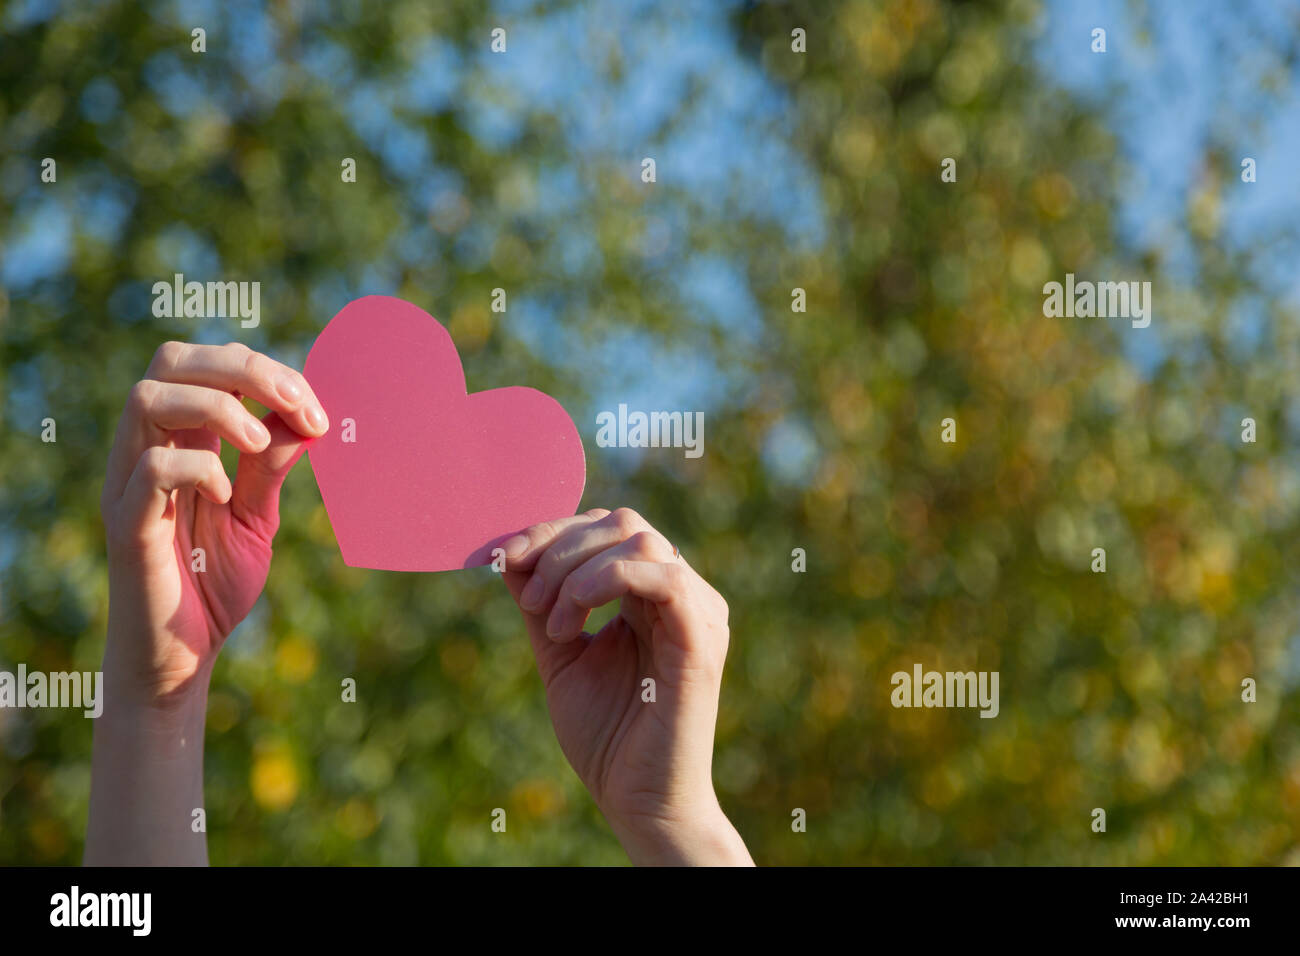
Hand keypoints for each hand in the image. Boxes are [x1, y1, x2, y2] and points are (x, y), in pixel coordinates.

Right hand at [87, 341, 326, 864]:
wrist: (183, 657)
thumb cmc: (212, 581)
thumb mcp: (256, 514)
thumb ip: (270, 465)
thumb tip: (304, 417)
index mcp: (181, 441)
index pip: (209, 366)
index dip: (266, 372)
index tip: (319, 412)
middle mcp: (147, 450)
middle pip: (171, 360)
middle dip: (242, 367)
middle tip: (298, 405)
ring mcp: (130, 484)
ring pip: (147, 397)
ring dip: (218, 407)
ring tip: (259, 443)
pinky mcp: (128, 526)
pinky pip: (149, 470)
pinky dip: (196, 467)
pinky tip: (226, 493)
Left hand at [501, 508, 751, 864]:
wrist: (638, 802)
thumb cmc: (607, 737)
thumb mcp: (559, 654)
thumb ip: (540, 603)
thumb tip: (508, 551)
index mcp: (652, 595)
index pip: (607, 529)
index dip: (552, 532)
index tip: (506, 560)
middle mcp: (682, 594)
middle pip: (621, 523)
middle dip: (558, 548)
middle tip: (528, 601)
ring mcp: (697, 612)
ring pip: (640, 539)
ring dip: (576, 571)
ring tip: (551, 622)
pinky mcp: (701, 639)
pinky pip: (664, 578)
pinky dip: (606, 582)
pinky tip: (573, 619)